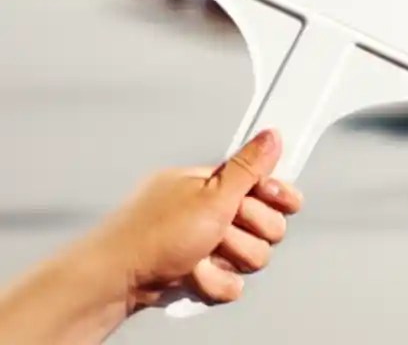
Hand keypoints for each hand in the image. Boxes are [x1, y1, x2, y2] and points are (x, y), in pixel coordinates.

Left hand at [89, 129, 302, 310]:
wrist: (117, 279)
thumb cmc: (151, 232)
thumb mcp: (210, 194)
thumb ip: (248, 168)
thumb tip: (271, 136)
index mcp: (215, 185)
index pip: (269, 186)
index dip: (277, 196)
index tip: (272, 199)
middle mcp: (214, 213)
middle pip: (269, 226)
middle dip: (247, 234)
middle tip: (220, 229)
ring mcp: (209, 245)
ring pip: (254, 257)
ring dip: (226, 260)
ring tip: (198, 254)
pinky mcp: (204, 273)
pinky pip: (232, 283)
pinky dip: (212, 283)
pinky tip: (191, 274)